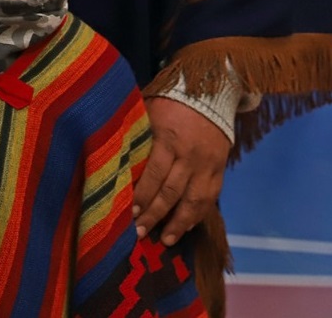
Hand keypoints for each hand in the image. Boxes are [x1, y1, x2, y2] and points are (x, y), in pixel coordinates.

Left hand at [133, 96, 229, 246]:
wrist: (210, 91)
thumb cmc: (170, 102)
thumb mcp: (148, 111)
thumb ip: (136, 135)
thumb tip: (111, 156)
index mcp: (169, 138)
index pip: (154, 173)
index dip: (142, 195)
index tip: (128, 212)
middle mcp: (190, 154)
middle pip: (172, 191)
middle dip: (154, 214)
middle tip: (139, 231)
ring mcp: (208, 164)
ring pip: (194, 200)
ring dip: (178, 223)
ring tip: (164, 240)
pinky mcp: (220, 169)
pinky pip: (210, 197)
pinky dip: (198, 215)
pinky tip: (185, 227)